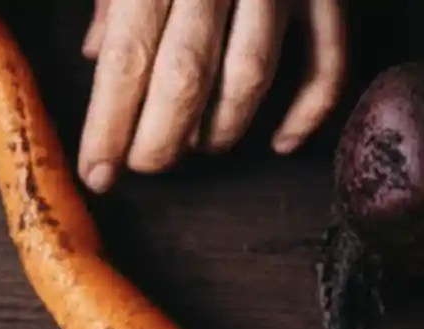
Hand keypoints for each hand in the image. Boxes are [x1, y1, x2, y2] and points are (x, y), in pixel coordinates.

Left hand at [78, 0, 345, 193]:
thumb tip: (100, 60)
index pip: (128, 59)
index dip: (110, 126)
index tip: (96, 174)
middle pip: (187, 79)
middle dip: (160, 141)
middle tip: (142, 169)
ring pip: (252, 77)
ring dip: (220, 130)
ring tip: (193, 151)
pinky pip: (328, 59)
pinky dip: (309, 110)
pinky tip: (280, 142)